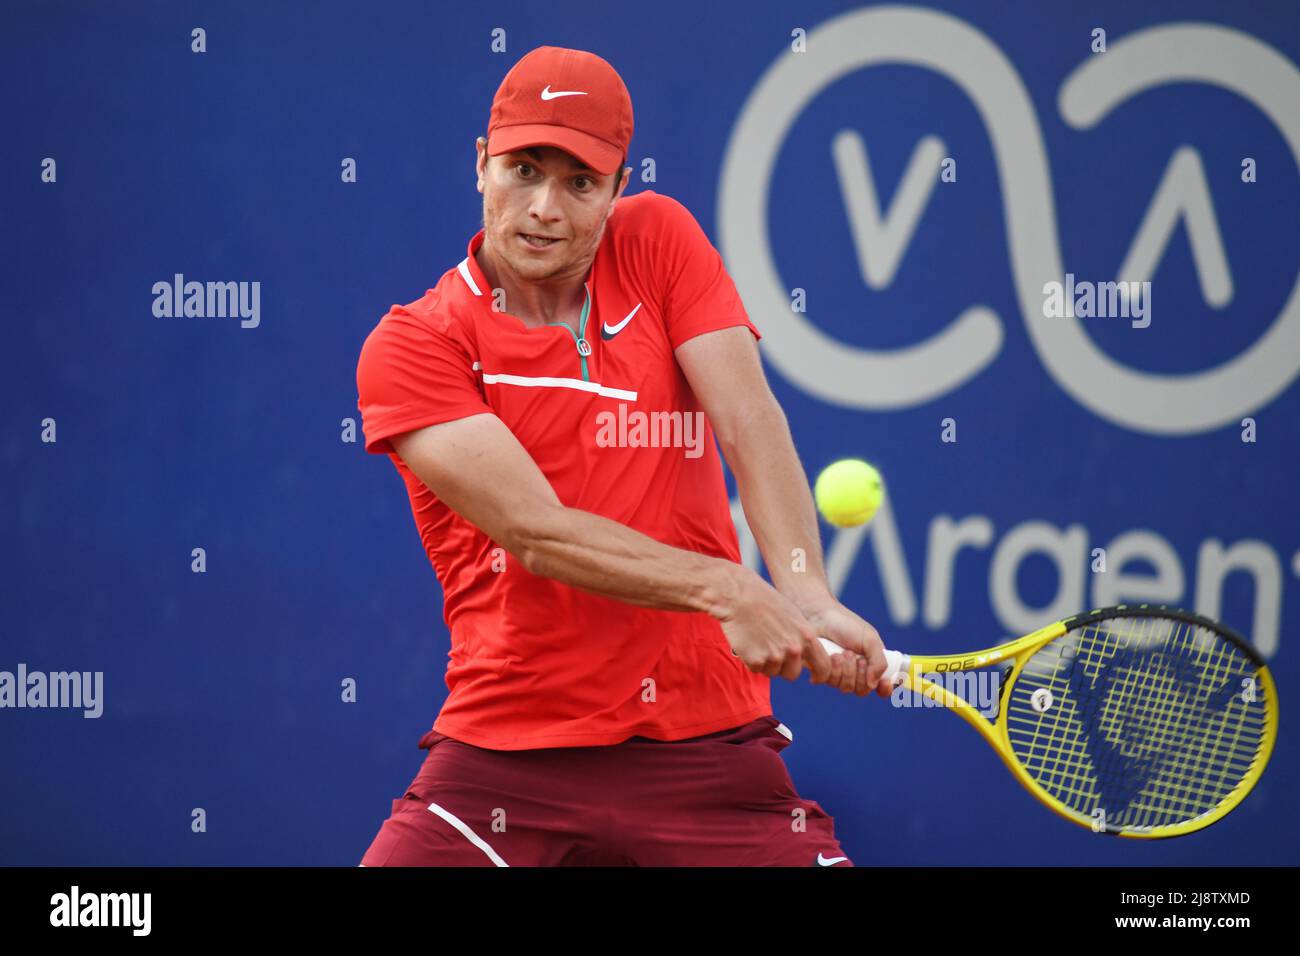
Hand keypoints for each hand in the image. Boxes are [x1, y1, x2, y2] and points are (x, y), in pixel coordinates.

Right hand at [715, 570, 833, 682]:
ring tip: (758, 640)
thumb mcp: (794, 617)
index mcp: (807, 637)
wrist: (740, 597)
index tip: (814, 677)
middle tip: (772, 650)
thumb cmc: (766, 602)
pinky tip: (748, 642)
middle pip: (793, 674)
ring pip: (772, 672)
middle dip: (783, 667)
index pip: (823, 666)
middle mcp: (794, 649)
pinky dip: (751, 660)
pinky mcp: (756, 661)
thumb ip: (802, 638)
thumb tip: (805, 656)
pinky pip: (756, 669)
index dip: (819, 674)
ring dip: (765, 662)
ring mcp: (775, 657)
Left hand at [799, 600, 894, 698]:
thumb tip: (874, 684)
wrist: (818, 615)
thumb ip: (879, 661)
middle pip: (862, 690)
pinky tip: (830, 655)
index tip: (885, 684)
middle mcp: (855, 673)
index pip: (881, 687)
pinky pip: (827, 681)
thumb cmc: (846, 624)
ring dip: (846, 669)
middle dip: (861, 674)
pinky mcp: (820, 672)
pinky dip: (831, 667)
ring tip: (843, 651)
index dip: (884, 689)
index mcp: (871, 664)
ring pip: (845, 687)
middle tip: (857, 657)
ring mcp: (837, 674)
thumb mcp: (869, 639)